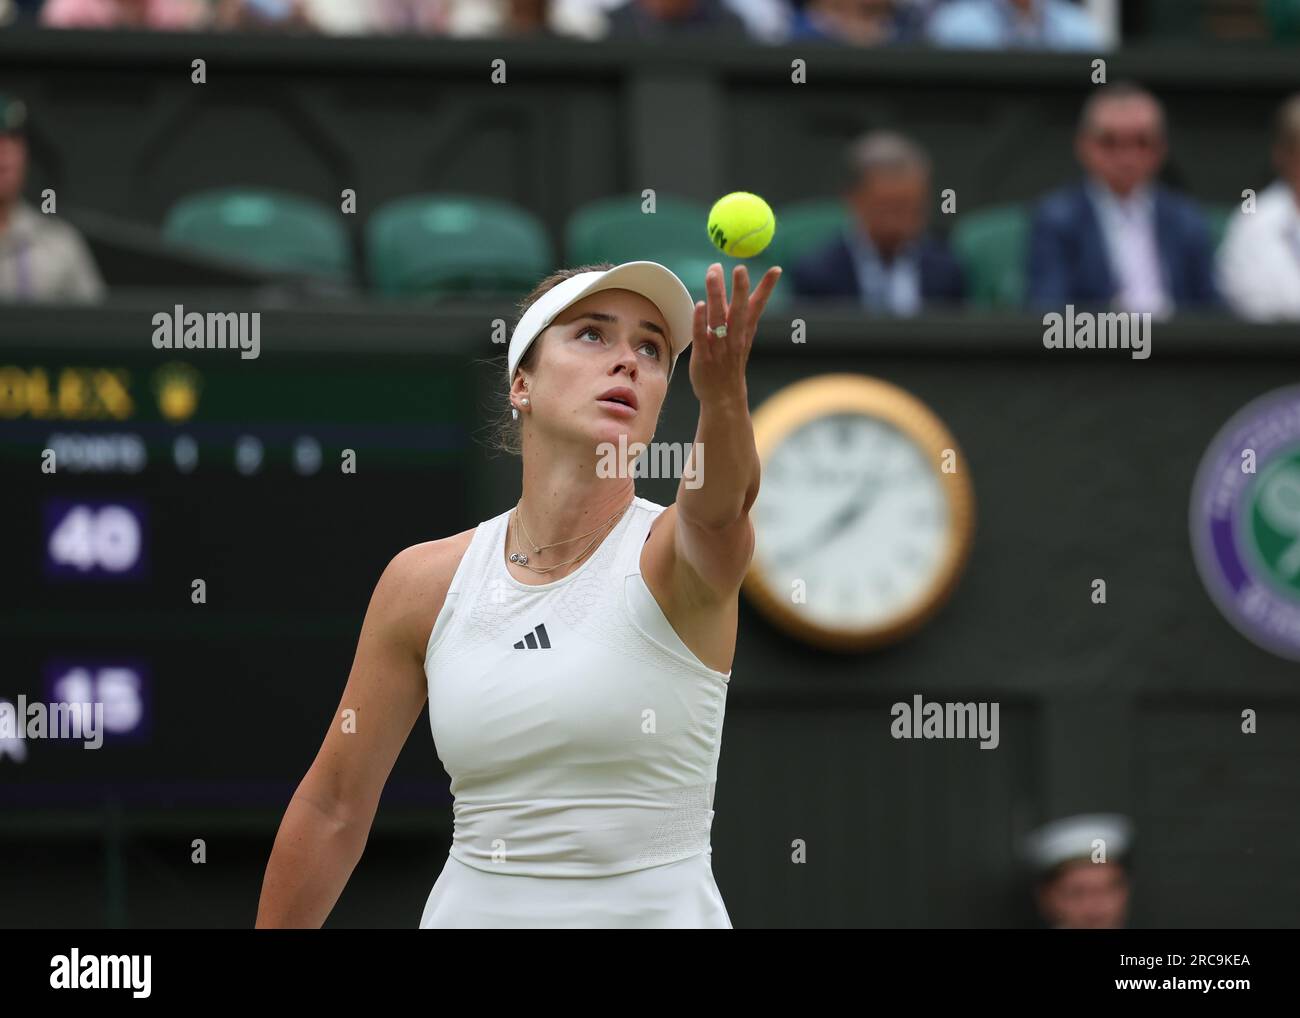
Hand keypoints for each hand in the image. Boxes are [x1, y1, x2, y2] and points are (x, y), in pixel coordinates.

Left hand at [689, 262, 780, 405]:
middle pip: (739, 309)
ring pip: (718, 318)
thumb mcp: (741, 338)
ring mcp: (719, 348)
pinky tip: (699, 305)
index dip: (767, 288)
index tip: (776, 269)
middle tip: (740, 267)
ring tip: (713, 273)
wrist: (723, 397)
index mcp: (745, 332)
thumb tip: (745, 288)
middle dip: (741, 288)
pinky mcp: (703, 357)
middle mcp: (735, 338)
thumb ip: (741, 314)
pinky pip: (702, 336)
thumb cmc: (730, 364)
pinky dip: (700, 321)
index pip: (758, 306)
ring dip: (716, 295)